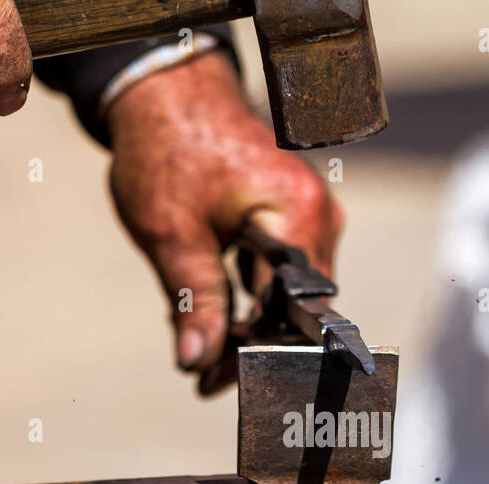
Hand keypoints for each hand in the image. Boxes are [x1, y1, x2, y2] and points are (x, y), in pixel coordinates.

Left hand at [105, 50, 342, 389]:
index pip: (293, 311)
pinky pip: (281, 277)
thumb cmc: (168, 151)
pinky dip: (249, 299)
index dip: (259, 353)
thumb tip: (198, 363)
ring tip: (202, 351)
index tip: (225, 384)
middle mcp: (320, 218)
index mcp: (299, 216)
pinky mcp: (297, 222)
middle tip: (203, 379)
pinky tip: (215, 316)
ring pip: (286, 297)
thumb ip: (192, 300)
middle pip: (295, 309)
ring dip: (247, 326)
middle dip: (248, 346)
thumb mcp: (172, 233)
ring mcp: (314, 219)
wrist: (168, 94)